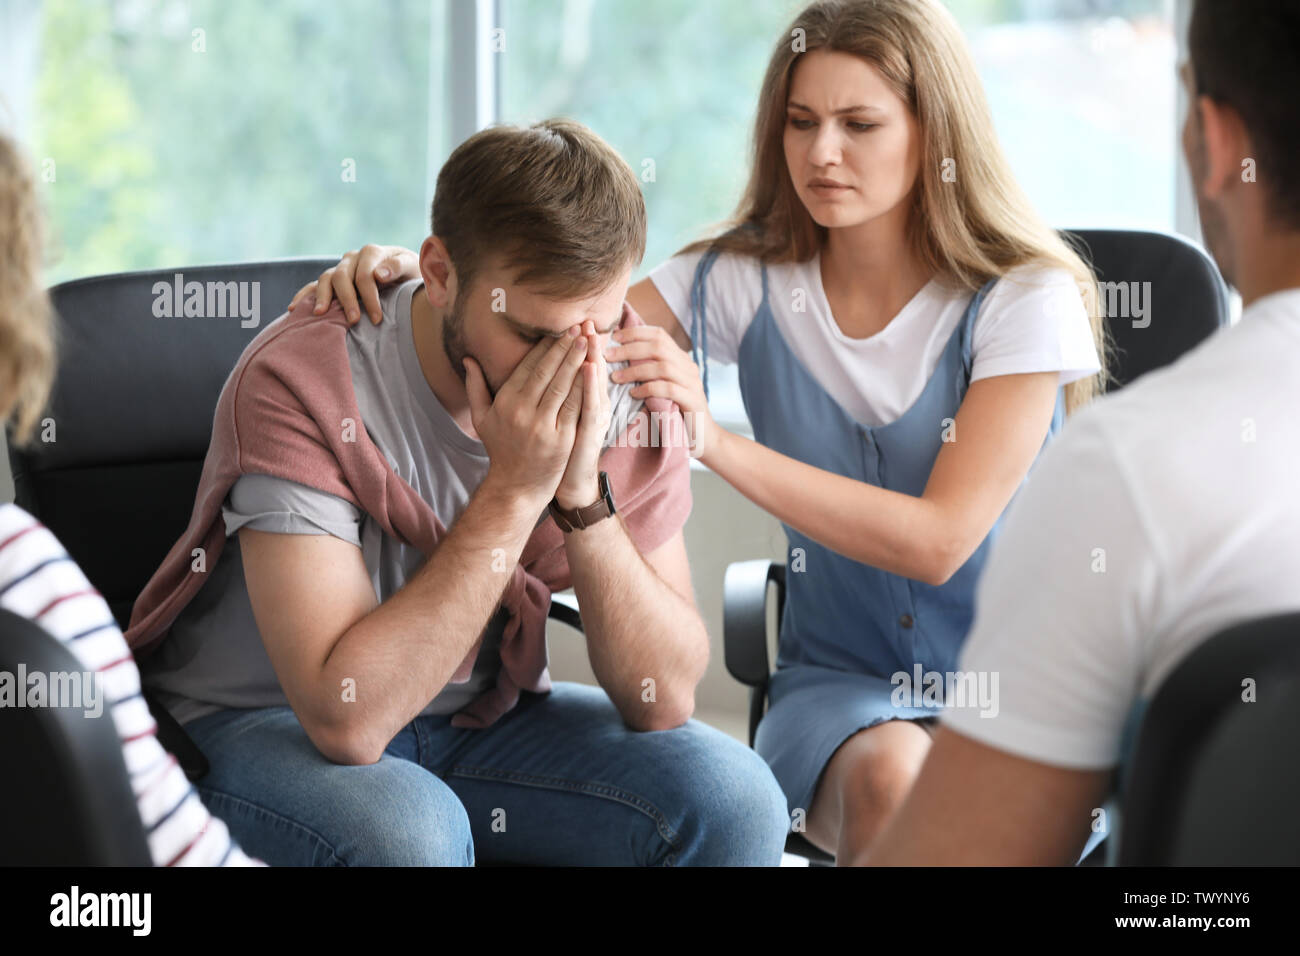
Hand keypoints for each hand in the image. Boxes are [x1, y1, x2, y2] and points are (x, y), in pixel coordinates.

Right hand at [287, 244, 419, 324]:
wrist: (408, 276)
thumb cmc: (412, 274)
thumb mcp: (413, 267)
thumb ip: (398, 267)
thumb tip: (377, 274)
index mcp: (372, 252)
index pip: (365, 275)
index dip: (370, 297)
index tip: (377, 319)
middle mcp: (353, 258)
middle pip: (342, 277)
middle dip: (347, 300)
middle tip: (354, 321)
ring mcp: (341, 269)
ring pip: (326, 279)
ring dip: (323, 297)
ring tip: (321, 314)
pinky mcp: (333, 281)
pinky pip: (314, 286)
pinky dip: (303, 295)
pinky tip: (293, 309)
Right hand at [465, 329, 587, 507]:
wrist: (516, 487)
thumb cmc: (500, 449)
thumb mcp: (482, 418)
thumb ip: (475, 387)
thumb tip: (468, 358)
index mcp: (505, 403)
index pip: (527, 368)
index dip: (544, 348)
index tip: (557, 331)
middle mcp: (521, 412)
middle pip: (546, 372)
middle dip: (563, 348)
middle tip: (576, 328)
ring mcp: (542, 426)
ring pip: (562, 386)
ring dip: (576, 361)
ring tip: (587, 341)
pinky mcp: (561, 439)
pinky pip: (574, 407)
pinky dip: (584, 387)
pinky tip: (593, 371)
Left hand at [555, 320, 611, 510]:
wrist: (568, 483)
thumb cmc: (558, 451)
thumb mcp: (557, 419)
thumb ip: (553, 393)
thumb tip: (543, 372)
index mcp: (579, 399)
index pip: (579, 366)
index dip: (576, 345)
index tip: (573, 321)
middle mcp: (590, 405)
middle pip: (588, 368)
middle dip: (586, 343)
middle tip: (586, 318)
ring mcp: (592, 418)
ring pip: (593, 382)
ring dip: (593, 356)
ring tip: (591, 332)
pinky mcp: (590, 432)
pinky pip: (591, 405)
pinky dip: (591, 385)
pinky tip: (590, 368)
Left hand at [606, 324, 717, 460]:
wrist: (702, 436)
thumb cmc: (675, 411)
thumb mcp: (662, 386)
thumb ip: (649, 370)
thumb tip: (619, 357)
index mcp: (681, 359)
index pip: (659, 334)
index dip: (635, 333)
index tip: (614, 337)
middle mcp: (688, 366)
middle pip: (659, 346)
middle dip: (630, 349)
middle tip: (608, 356)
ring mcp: (693, 383)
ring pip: (663, 367)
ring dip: (635, 370)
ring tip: (616, 378)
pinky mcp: (693, 400)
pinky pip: (668, 389)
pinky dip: (648, 389)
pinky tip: (633, 393)